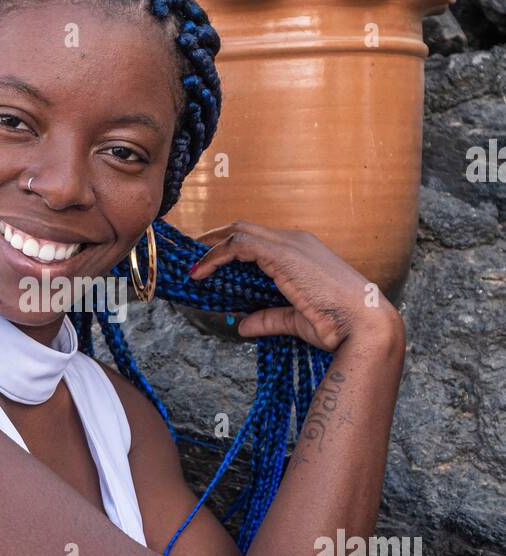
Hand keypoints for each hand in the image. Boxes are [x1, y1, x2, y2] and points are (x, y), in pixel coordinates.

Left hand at [188, 221, 404, 353]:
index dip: (229, 248)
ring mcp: (290, 244)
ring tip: (191, 266)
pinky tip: (200, 273)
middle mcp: (296, 241)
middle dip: (214, 240)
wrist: (364, 326)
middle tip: (192, 257)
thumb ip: (269, 318)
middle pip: (244, 229)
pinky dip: (216, 256)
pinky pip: (239, 245)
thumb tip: (243, 326)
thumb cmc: (338, 326)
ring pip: (239, 232)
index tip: (207, 263)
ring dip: (210, 247)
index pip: (258, 239)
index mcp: (302, 252)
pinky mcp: (283, 254)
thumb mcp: (296, 321)